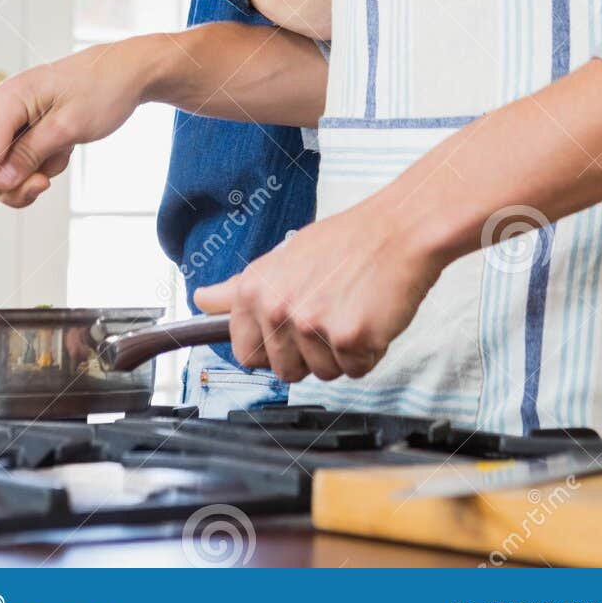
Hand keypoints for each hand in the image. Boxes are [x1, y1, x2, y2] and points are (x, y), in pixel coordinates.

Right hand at [0, 35, 172, 219]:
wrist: (130, 73)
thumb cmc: (103, 90)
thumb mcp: (68, 127)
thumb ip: (30, 154)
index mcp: (10, 99)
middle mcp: (8, 107)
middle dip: (18, 181)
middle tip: (45, 184)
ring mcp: (18, 118)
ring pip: (11, 168)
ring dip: (38, 171)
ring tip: (65, 151)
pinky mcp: (30, 127)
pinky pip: (28, 160)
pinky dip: (47, 163)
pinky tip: (67, 146)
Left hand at [194, 188, 442, 381]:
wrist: (400, 229)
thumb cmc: (348, 241)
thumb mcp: (283, 256)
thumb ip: (240, 288)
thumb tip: (201, 299)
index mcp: (255, 289)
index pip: (245, 353)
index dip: (272, 347)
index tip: (291, 329)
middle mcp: (278, 308)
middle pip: (284, 370)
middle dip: (310, 352)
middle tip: (332, 310)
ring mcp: (313, 325)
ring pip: (323, 373)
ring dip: (341, 352)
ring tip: (353, 307)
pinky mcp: (350, 339)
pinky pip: (356, 370)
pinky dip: (369, 351)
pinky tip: (372, 315)